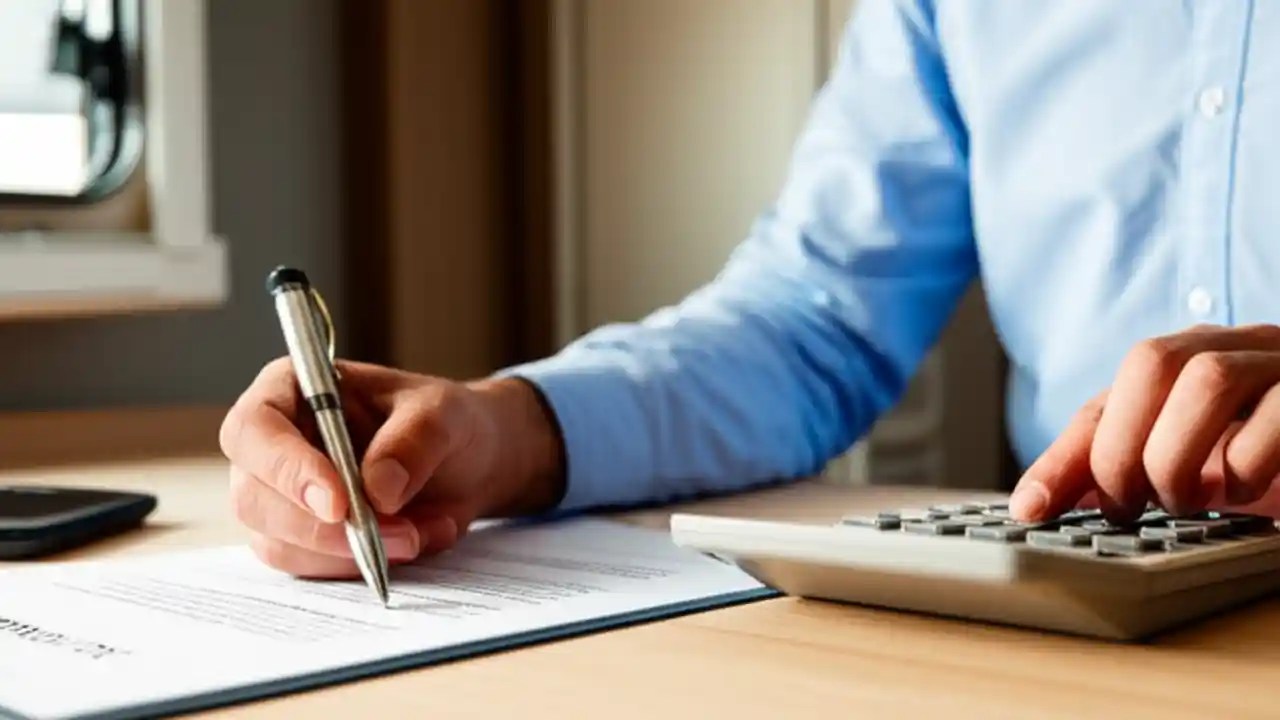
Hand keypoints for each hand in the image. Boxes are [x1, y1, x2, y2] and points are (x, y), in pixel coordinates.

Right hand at [219, 359, 563, 576]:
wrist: (465, 463)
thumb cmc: (442, 421)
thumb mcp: (443, 412)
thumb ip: (414, 440)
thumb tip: (377, 490)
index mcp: (289, 389)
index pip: (254, 428)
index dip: (286, 468)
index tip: (337, 504)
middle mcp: (271, 445)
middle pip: (254, 498)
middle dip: (327, 528)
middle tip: (401, 533)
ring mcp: (277, 497)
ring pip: (280, 544)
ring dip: (350, 552)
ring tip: (421, 532)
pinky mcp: (298, 540)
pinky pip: (309, 568)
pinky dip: (361, 565)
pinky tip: (414, 540)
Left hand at [1011, 324, 1279, 522]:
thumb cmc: (1273, 465)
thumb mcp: (1191, 470)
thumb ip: (1117, 472)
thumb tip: (1036, 503)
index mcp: (1191, 364)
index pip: (1105, 399)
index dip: (1062, 456)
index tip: (1030, 512)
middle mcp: (1240, 348)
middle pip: (1152, 362)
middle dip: (1124, 448)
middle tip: (1131, 505)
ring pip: (1209, 376)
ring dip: (1180, 453)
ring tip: (1188, 500)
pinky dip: (1249, 460)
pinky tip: (1247, 491)